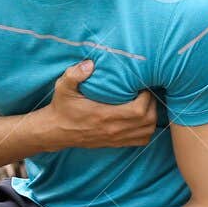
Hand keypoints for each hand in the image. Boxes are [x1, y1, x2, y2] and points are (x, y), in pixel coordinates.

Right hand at [43, 59, 157, 149]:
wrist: (56, 131)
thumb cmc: (62, 107)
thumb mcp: (63, 87)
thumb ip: (75, 74)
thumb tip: (90, 64)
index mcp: (104, 115)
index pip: (139, 110)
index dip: (146, 97)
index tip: (141, 86)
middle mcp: (113, 129)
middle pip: (148, 120)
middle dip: (152, 104)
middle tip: (145, 92)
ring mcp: (115, 138)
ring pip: (147, 131)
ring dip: (151, 117)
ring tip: (145, 103)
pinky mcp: (115, 143)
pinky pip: (141, 140)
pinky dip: (147, 130)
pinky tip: (140, 118)